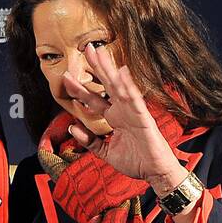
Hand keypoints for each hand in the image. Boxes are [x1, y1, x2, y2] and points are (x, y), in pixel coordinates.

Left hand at [62, 41, 184, 188]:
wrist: (155, 173)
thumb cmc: (136, 161)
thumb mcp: (106, 152)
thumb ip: (90, 141)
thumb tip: (72, 128)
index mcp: (114, 117)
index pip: (94, 100)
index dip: (80, 89)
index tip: (66, 77)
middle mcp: (123, 111)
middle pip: (106, 85)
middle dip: (96, 67)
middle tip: (86, 48)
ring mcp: (133, 112)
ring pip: (119, 87)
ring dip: (109, 70)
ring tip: (100, 53)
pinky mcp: (143, 118)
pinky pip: (135, 101)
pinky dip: (128, 87)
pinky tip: (122, 73)